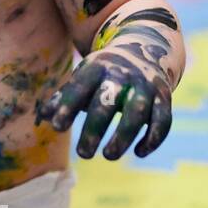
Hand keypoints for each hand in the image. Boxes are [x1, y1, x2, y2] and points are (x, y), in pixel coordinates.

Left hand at [37, 49, 171, 159]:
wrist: (143, 52)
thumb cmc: (102, 75)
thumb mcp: (82, 78)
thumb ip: (63, 97)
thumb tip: (43, 117)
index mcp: (96, 67)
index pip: (80, 87)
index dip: (68, 106)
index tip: (58, 128)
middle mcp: (122, 74)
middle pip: (107, 102)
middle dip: (94, 129)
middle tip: (83, 154)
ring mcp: (145, 86)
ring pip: (137, 112)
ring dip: (123, 136)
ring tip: (108, 156)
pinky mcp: (164, 97)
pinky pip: (163, 119)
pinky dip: (153, 138)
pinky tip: (139, 153)